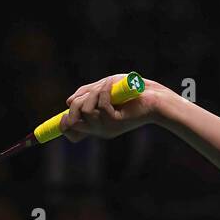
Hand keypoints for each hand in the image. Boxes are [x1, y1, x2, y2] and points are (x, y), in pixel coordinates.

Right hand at [60, 75, 175, 141]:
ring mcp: (107, 127)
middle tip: (91, 92)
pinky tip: (112, 85)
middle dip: (76, 104)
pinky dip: (104, 91)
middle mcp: (100, 130)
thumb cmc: (132, 92)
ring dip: (93, 93)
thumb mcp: (105, 89)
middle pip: (72, 123)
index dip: (63, 125)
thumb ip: (87, 94)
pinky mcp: (115, 121)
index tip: (63, 115)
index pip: (72, 135)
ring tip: (108, 86)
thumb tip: (68, 102)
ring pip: (85, 111)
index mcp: (97, 125)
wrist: (156, 98)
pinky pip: (100, 105)